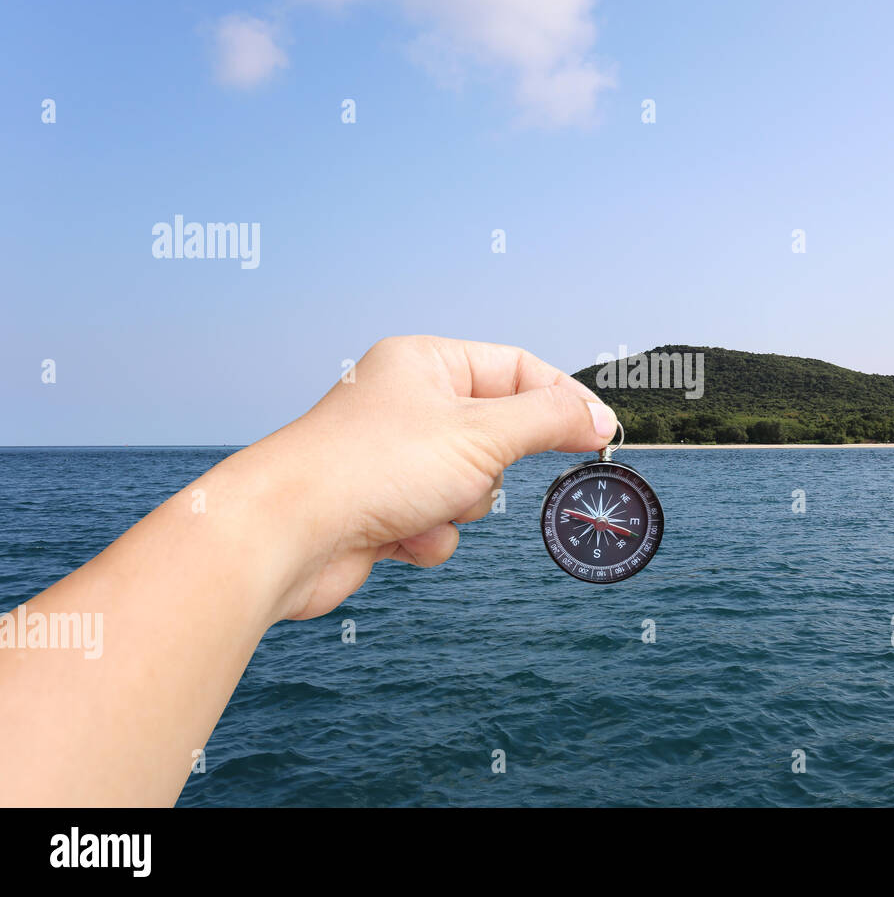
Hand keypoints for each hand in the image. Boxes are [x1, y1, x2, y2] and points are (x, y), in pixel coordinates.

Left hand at [243, 335, 617, 621]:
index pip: (518, 368)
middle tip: (474, 473)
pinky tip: (395, 537)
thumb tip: (599, 417)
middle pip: (498, 432)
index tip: (601, 434)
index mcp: (426, 363)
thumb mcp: (482, 434)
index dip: (562, 400)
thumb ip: (549, 421)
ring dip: (460, 506)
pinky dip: (429, 534)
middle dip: (493, 466)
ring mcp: (393, 457)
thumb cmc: (372, 467)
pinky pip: (440, 521)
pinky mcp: (381, 508)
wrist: (286, 535)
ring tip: (420, 506)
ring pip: (472, 484)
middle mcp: (407, 403)